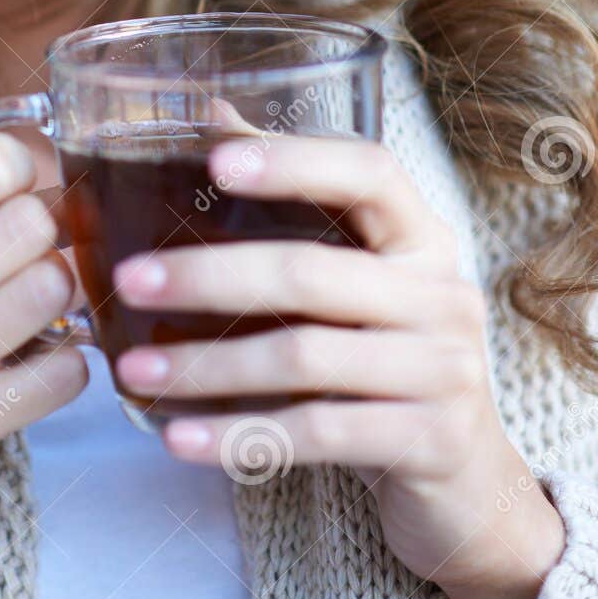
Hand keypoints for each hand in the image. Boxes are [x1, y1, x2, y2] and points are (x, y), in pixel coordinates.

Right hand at [0, 132, 86, 512]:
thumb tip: (52, 160)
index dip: (22, 171)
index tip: (17, 190)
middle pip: (30, 224)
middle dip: (43, 235)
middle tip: (25, 254)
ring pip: (52, 289)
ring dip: (56, 296)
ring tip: (27, 306)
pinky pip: (64, 372)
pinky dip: (63, 363)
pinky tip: (33, 361)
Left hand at [110, 133, 564, 598]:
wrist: (467, 484)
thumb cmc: (387, 358)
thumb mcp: (357, 277)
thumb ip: (296, 201)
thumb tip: (212, 113)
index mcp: (422, 238)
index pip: (369, 174)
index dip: (294, 160)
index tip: (214, 158)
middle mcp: (442, 294)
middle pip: (312, 272)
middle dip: (209, 274)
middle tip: (130, 279)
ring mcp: (444, 370)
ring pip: (305, 358)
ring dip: (208, 365)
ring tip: (133, 371)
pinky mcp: (429, 441)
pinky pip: (318, 433)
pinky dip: (240, 436)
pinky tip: (178, 437)